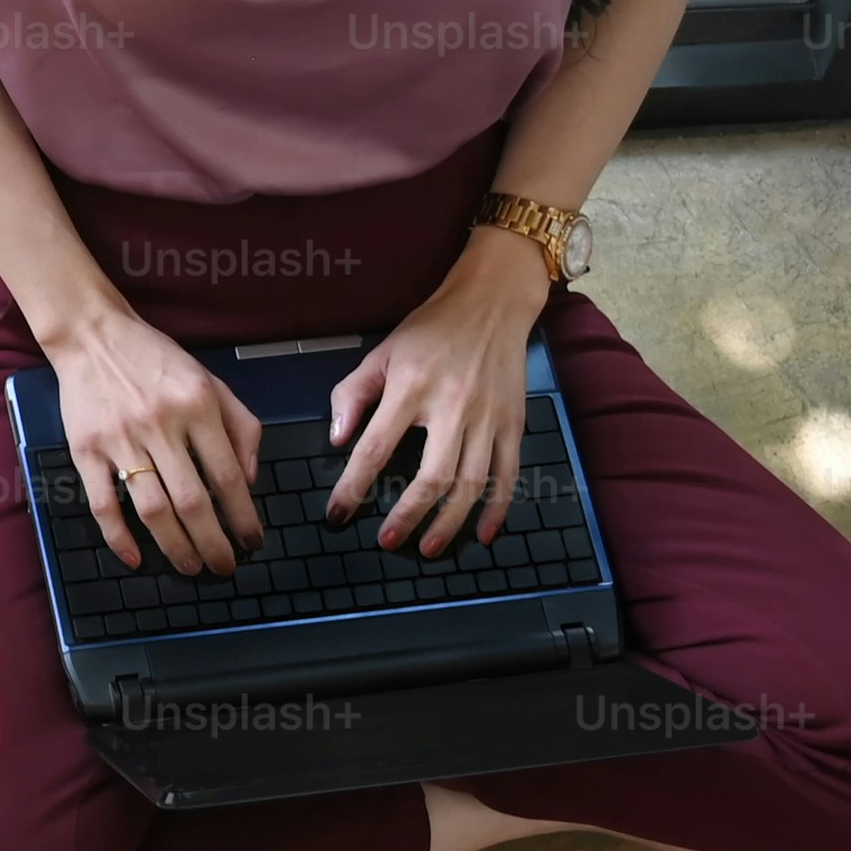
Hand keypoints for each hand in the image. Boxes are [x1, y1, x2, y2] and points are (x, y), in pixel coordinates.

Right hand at [35, 304, 261, 575]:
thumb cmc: (157, 361)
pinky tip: (135, 558)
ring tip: (191, 568)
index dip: (243, 516)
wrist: (93, 336)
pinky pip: (103, 503)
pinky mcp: (86, 450)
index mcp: (197, 406)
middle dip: (213, 543)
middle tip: (225, 567)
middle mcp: (161, 424)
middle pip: (192, 501)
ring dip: (175, 546)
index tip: (252, 541)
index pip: (227, 475)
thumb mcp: (211, 382)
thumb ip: (241, 426)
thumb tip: (250, 480)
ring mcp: (121, 439)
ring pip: (152, 508)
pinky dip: (119, 537)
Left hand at [331, 227, 552, 551]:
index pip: (375, 448)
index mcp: (411, 388)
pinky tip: (481, 533)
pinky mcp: (512, 423)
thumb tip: (338, 439)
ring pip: (471, 484)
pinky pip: (508, 475)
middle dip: (408, 516)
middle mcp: (452, 406)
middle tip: (388, 542)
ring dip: (449, 523)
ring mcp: (487, 418)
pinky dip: (497, 509)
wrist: (492, 303)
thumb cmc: (432, 329)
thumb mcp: (381, 352)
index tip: (338, 513)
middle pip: (431, 477)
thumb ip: (353, 394)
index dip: (353, 486)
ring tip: (428, 548)